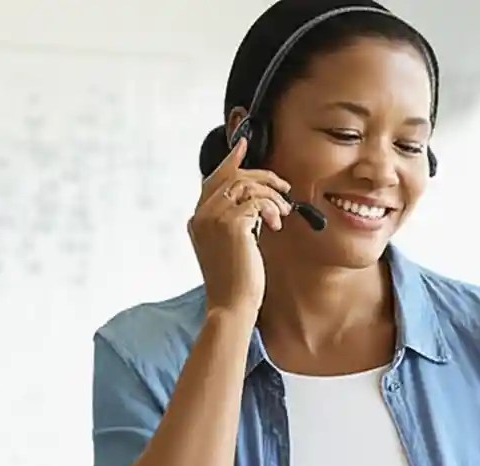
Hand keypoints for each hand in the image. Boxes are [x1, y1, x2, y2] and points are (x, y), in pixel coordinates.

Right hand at [187, 136, 291, 317]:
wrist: (231, 305)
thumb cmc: (234, 283)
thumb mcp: (228, 248)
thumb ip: (232, 224)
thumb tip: (253, 205)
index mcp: (197, 221)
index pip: (213, 180)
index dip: (230, 161)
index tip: (243, 145)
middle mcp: (201, 215)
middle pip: (232, 176)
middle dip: (262, 177)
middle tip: (283, 186)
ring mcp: (214, 218)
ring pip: (247, 185)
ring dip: (271, 195)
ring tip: (282, 212)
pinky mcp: (232, 224)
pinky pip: (257, 201)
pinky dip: (271, 208)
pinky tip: (276, 223)